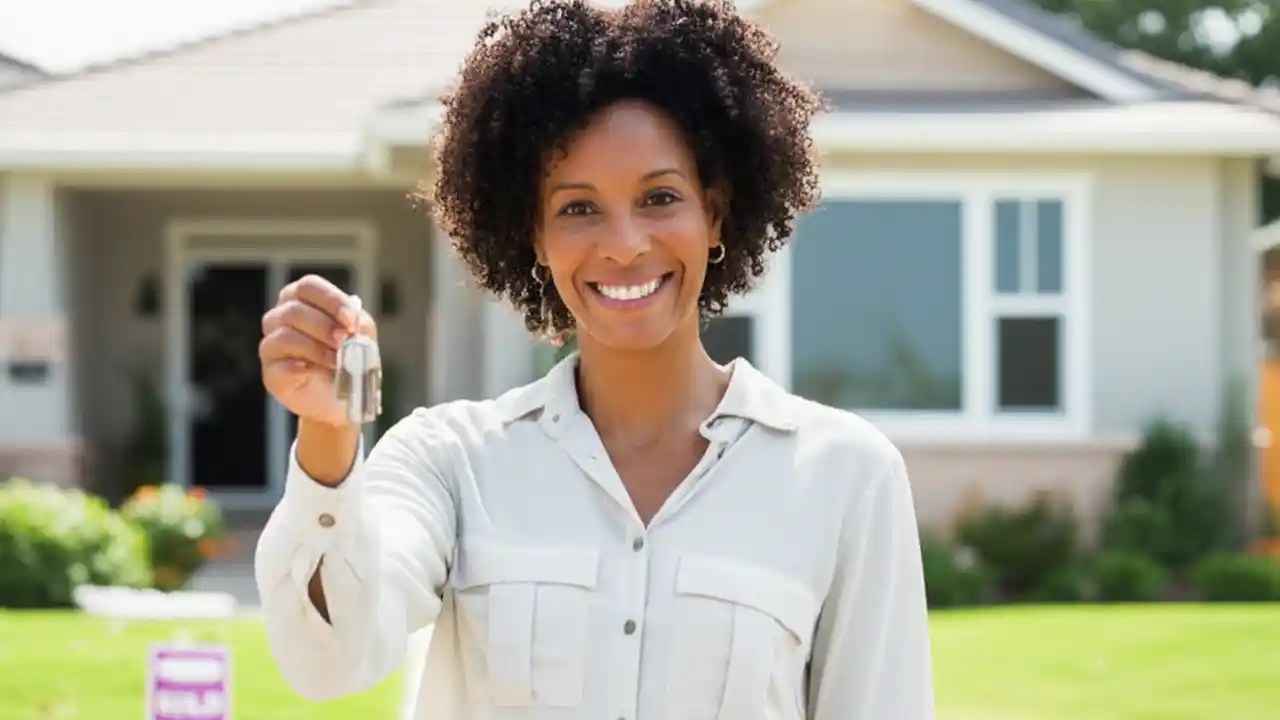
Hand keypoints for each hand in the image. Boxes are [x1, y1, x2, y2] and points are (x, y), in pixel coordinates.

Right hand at [259, 274, 377, 427]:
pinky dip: (304, 367)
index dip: (330, 300)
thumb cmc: (349, 359)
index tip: (350, 319)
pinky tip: (319, 372)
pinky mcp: (271, 372)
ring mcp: (272, 345)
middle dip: (324, 326)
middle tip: (344, 341)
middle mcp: (280, 318)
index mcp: (302, 300)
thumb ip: (358, 322)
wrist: (342, 398)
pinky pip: (282, 364)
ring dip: (317, 348)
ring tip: (337, 361)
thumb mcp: (361, 335)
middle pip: (294, 310)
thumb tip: (351, 318)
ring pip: (285, 335)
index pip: (309, 286)